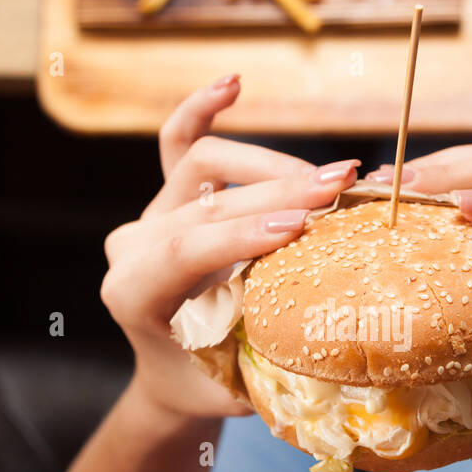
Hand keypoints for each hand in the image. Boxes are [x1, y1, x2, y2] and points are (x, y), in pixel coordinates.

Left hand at [101, 77, 359, 421]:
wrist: (174, 377)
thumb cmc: (209, 385)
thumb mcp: (239, 386)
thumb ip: (273, 355)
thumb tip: (339, 327)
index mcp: (131, 295)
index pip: (182, 253)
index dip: (241, 235)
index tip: (300, 227)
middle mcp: (130, 247)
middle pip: (203, 205)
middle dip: (277, 193)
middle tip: (342, 190)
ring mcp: (148, 214)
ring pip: (203, 166)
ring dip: (269, 165)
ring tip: (330, 177)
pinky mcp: (167, 196)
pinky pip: (180, 143)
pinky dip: (202, 112)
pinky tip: (234, 85)